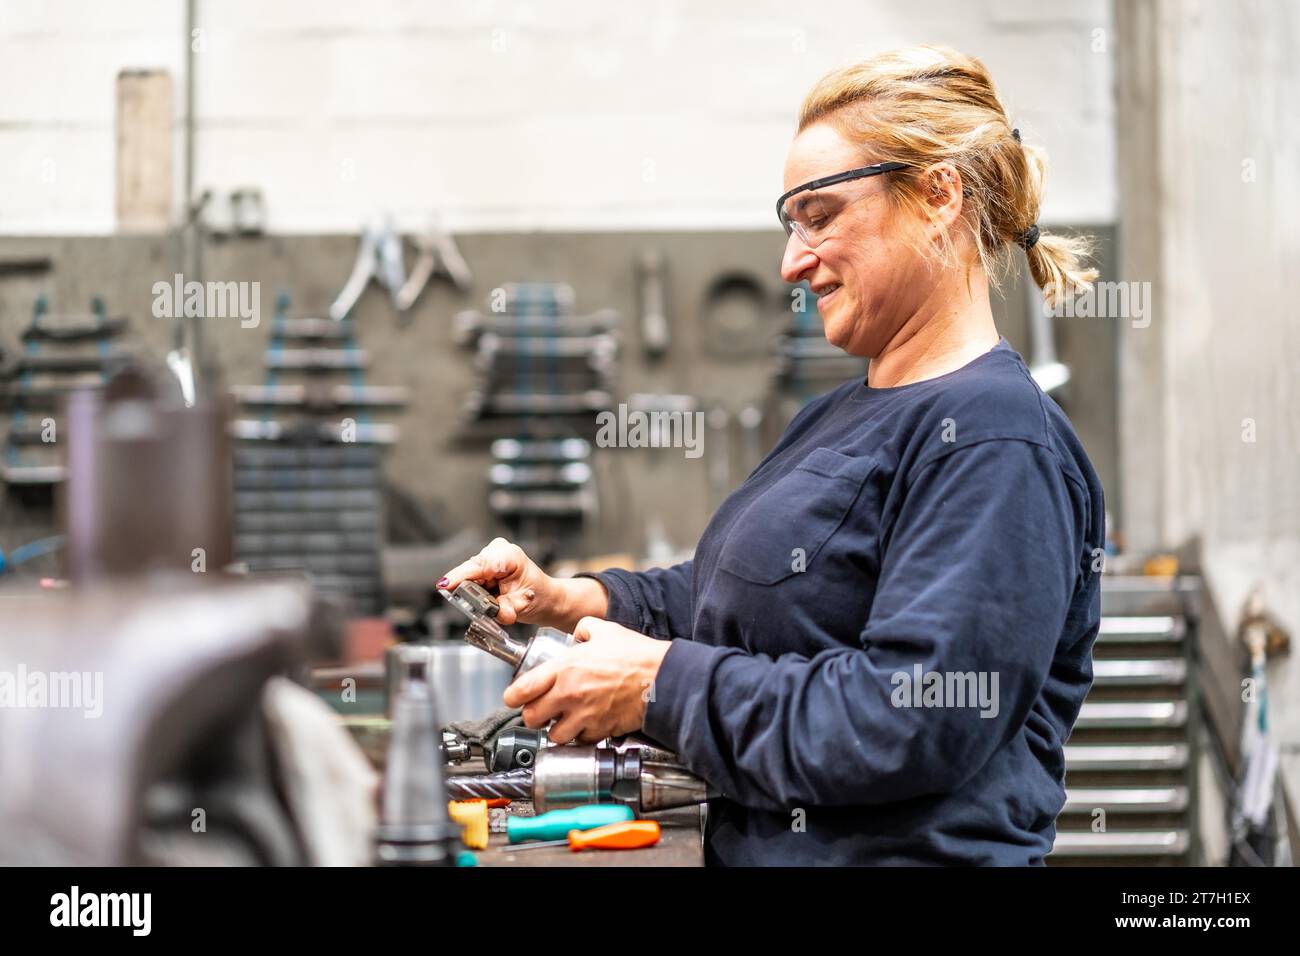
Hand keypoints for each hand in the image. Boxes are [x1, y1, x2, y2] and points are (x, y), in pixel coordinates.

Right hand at [439, 537, 571, 627]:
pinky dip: (478, 591)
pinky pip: (471, 578)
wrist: (545, 598)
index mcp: (509, 555)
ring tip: (497, 600)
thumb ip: (504, 609)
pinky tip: (492, 594)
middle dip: (473, 593)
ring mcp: (491, 554)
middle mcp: (499, 550)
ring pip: (469, 577)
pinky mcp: (485, 562)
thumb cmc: (538, 597)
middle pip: (470, 572)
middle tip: (490, 606)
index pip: (479, 565)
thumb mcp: (522, 606)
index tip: (445, 586)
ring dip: (477, 593)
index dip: (460, 577)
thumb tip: (491, 612)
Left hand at [502, 617, 670, 743]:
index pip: (521, 691)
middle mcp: (569, 694)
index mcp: (564, 668)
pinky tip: (587, 723)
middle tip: (541, 708)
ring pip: (553, 735)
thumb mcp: (604, 630)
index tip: (515, 697)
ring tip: (565, 719)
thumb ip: (583, 629)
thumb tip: (577, 635)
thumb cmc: (635, 655)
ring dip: (556, 729)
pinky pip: (581, 740)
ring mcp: (583, 716)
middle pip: (531, 717)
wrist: (660, 678)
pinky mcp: (599, 730)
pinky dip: (581, 736)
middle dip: (533, 714)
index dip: (513, 696)